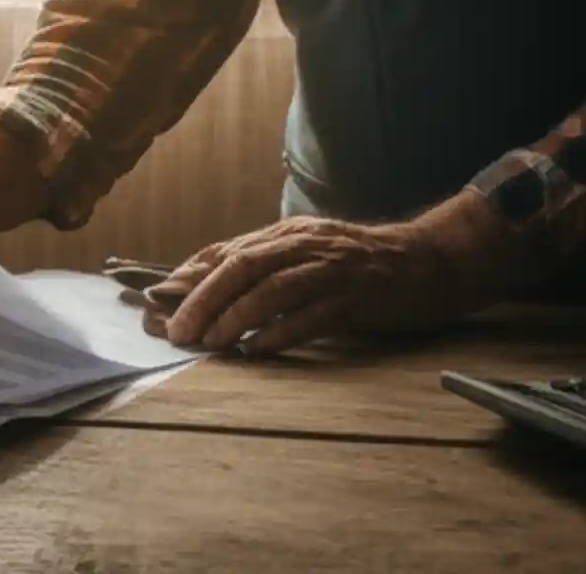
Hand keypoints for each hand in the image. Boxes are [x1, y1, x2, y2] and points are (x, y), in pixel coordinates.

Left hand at [140, 192, 538, 354]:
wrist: (427, 261)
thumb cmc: (357, 265)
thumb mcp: (305, 256)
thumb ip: (262, 267)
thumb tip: (206, 285)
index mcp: (287, 235)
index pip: (227, 251)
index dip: (189, 274)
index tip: (158, 299)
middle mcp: (304, 245)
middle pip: (242, 267)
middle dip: (203, 298)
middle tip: (177, 330)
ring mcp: (331, 270)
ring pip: (272, 290)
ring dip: (235, 317)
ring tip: (210, 343)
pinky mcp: (355, 298)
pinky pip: (311, 316)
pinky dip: (279, 333)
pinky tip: (256, 350)